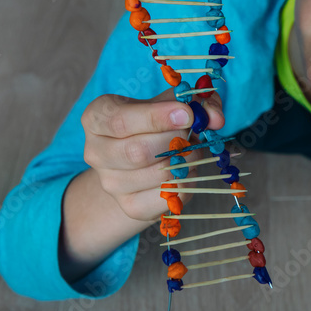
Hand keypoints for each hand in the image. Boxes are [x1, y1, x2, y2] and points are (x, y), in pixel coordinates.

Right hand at [80, 88, 224, 221]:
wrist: (140, 162)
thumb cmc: (155, 125)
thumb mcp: (170, 103)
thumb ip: (195, 103)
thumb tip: (215, 118)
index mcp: (97, 118)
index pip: (121, 121)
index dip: (158, 117)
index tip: (188, 115)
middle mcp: (95, 152)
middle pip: (138, 152)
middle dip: (175, 142)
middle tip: (191, 135)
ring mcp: (110, 183)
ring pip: (156, 175)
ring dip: (185, 162)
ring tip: (189, 152)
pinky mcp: (130, 206)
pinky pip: (167, 197)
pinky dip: (186, 183)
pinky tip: (184, 171)